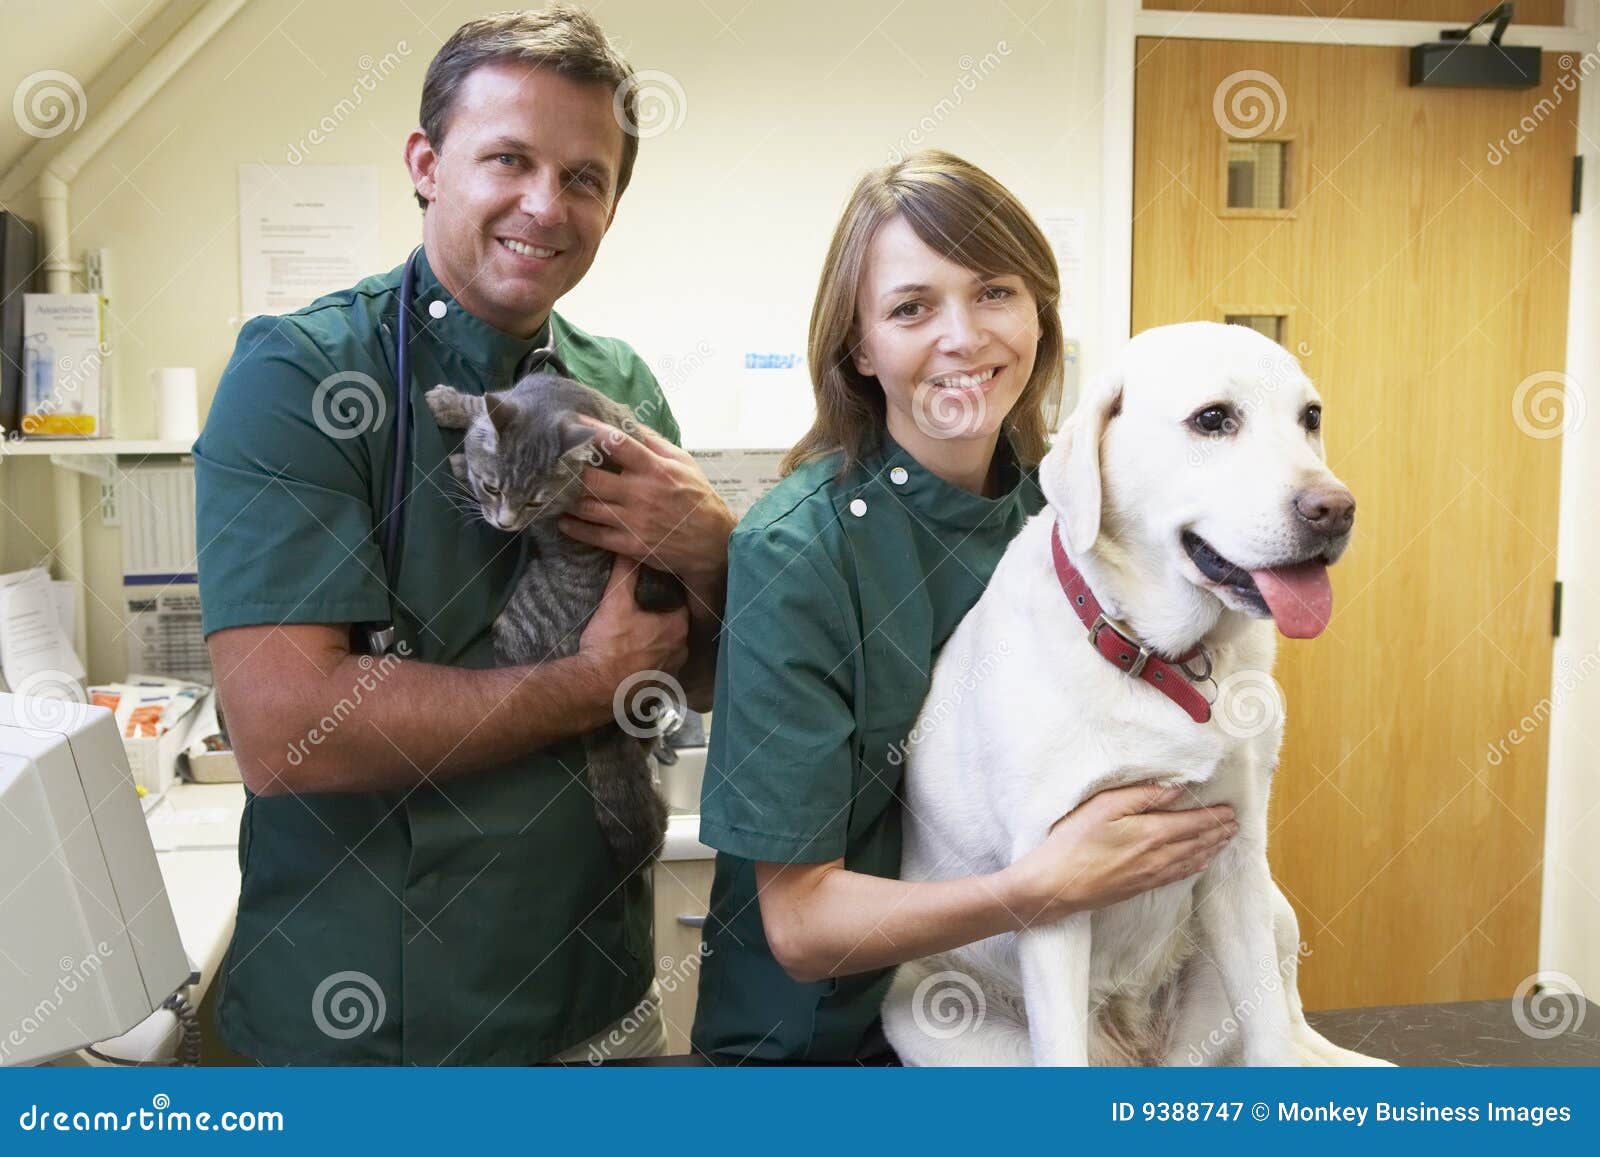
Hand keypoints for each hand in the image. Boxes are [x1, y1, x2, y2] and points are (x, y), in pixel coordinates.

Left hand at [558, 416, 734, 585]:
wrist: (712, 543)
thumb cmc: (697, 498)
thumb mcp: (684, 463)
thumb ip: (655, 443)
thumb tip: (628, 423)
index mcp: (655, 468)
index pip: (617, 442)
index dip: (591, 430)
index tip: (572, 422)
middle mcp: (641, 493)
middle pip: (592, 477)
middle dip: (568, 467)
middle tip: (551, 460)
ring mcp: (633, 521)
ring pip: (586, 506)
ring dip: (565, 498)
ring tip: (552, 489)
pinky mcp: (630, 545)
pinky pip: (593, 535)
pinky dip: (573, 527)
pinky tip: (563, 519)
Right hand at [576, 556, 689, 691]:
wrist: (596, 688)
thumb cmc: (610, 643)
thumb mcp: (615, 601)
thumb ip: (625, 572)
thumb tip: (628, 550)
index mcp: (677, 627)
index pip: (680, 605)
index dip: (666, 599)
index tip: (652, 597)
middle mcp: (681, 650)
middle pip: (675, 629)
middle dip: (661, 623)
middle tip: (641, 617)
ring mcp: (672, 672)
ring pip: (668, 651)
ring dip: (656, 646)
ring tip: (636, 640)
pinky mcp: (659, 690)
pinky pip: (659, 672)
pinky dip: (650, 667)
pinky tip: (634, 663)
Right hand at [1000, 782, 1237, 926]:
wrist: (1054, 886)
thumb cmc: (1073, 841)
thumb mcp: (1103, 806)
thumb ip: (1142, 796)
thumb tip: (1177, 788)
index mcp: (1151, 833)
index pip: (1193, 823)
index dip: (1214, 816)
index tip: (1231, 810)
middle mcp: (1157, 857)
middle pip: (1196, 843)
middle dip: (1218, 832)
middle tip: (1235, 824)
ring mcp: (1148, 875)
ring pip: (1190, 861)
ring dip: (1210, 849)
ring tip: (1223, 841)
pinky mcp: (1138, 887)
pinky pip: (1175, 875)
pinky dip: (1192, 866)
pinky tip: (1197, 864)